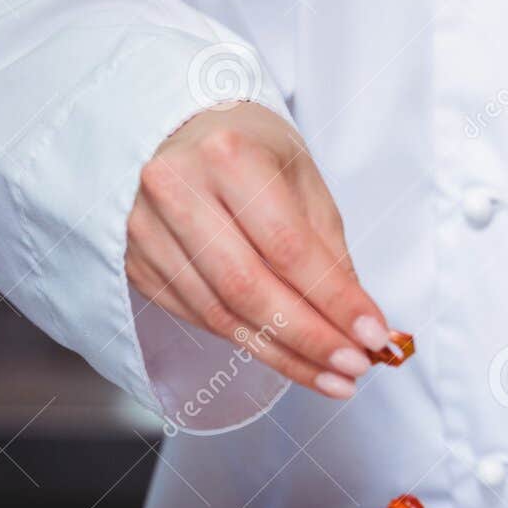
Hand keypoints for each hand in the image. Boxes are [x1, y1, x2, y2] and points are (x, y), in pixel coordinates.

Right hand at [125, 102, 397, 398]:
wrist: (177, 131)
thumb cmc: (250, 150)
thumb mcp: (303, 180)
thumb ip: (328, 250)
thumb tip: (357, 321)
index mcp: (228, 157)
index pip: (288, 246)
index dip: (333, 299)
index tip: (372, 336)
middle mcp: (177, 191)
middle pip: (249, 288)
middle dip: (309, 339)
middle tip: (354, 368)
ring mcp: (145, 230)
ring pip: (220, 314)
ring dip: (283, 355)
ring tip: (333, 376)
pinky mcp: (135, 262)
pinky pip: (198, 318)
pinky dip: (249, 343)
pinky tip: (288, 358)